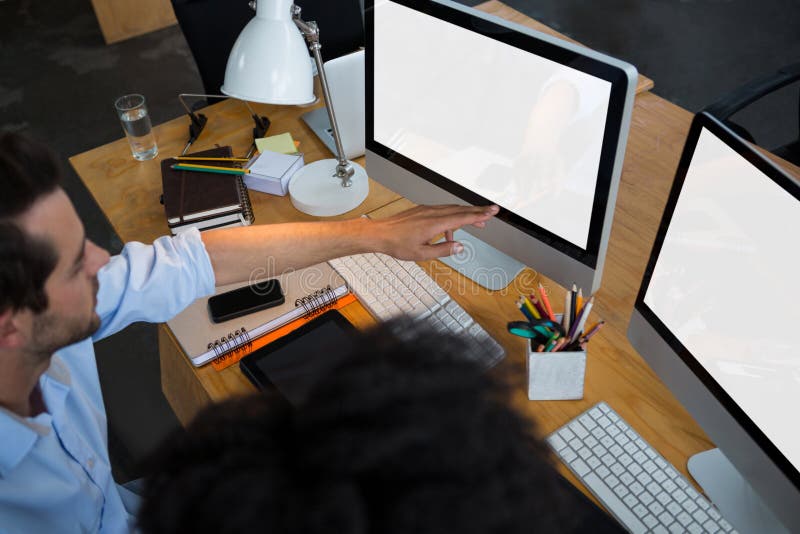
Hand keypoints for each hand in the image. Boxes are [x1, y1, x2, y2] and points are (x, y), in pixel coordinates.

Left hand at [370, 204, 498, 260]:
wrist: (379, 234)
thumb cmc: (397, 244)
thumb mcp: (422, 254)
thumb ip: (443, 250)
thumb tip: (460, 247)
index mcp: (435, 223)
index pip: (462, 217)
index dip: (479, 215)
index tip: (492, 212)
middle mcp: (432, 213)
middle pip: (460, 210)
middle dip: (477, 211)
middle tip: (491, 213)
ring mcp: (426, 210)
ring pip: (451, 209)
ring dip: (465, 214)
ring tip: (475, 223)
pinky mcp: (422, 211)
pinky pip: (442, 211)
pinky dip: (451, 218)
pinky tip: (449, 231)